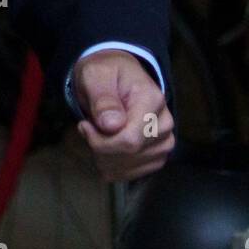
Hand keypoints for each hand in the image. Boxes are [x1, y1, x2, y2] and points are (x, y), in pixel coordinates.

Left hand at [73, 49, 174, 181]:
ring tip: (97, 133)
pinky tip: (105, 146)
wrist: (116, 77)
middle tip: (87, 127)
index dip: (101, 141)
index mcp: (153, 100)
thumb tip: (111, 125)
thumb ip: (102, 99)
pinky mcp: (157, 156)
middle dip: (100, 147)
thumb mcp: (95, 75)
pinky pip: (131, 174)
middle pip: (130, 155)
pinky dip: (112, 165)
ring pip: (129, 168)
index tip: (83, 126)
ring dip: (104, 157)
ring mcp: (164, 142)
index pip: (130, 139)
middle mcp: (164, 124)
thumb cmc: (105, 74)